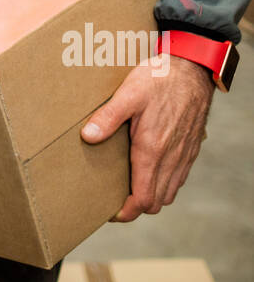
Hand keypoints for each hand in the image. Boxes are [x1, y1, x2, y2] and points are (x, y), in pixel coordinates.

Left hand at [80, 56, 213, 222]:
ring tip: (131, 187)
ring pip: (169, 193)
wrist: (193, 69)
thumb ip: (108, 117)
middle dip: (136, 207)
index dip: (126, 212)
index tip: (111, 212)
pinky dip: (165, 184)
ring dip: (151, 196)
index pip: (143, 199)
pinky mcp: (191, 148)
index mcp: (152, 150)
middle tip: (116, 200)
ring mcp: (183, 154)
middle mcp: (171, 158)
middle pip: (156, 202)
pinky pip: (179, 178)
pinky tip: (151, 170)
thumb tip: (87, 136)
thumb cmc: (159, 79)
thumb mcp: (128, 93)